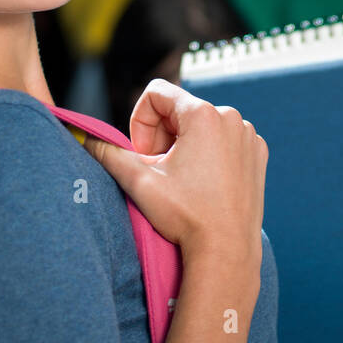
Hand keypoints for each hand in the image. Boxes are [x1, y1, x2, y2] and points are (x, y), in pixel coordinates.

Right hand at [80, 78, 266, 264]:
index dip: (141, 122)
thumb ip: (108, 154)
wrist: (227, 249)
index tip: (145, 155)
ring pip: (202, 125)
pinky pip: (225, 139)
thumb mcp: (139, 181)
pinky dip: (209, 155)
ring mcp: (248, 135)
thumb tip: (86, 140)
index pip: (156, 93)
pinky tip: (205, 184)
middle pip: (179, 110)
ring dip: (185, 146)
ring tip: (183, 181)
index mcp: (203, 114)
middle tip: (161, 172)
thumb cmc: (187, 216)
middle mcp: (231, 117)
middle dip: (162, 137)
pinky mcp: (257, 152)